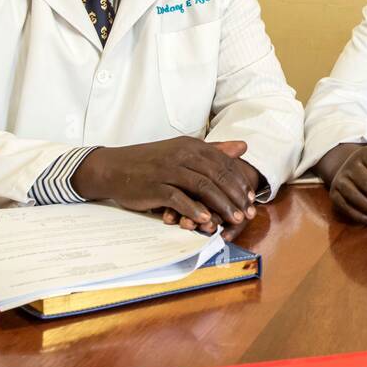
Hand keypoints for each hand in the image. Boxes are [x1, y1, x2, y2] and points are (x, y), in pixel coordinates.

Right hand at [73, 138, 259, 237]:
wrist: (114, 167)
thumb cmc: (152, 161)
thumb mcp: (183, 151)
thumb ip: (214, 150)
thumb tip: (243, 146)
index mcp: (192, 146)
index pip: (224, 163)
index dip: (241, 182)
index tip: (252, 199)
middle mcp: (183, 155)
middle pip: (217, 175)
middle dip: (236, 196)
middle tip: (248, 213)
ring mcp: (169, 170)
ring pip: (203, 187)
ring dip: (222, 205)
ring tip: (234, 219)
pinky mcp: (156, 186)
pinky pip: (179, 198)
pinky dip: (194, 209)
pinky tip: (206, 220)